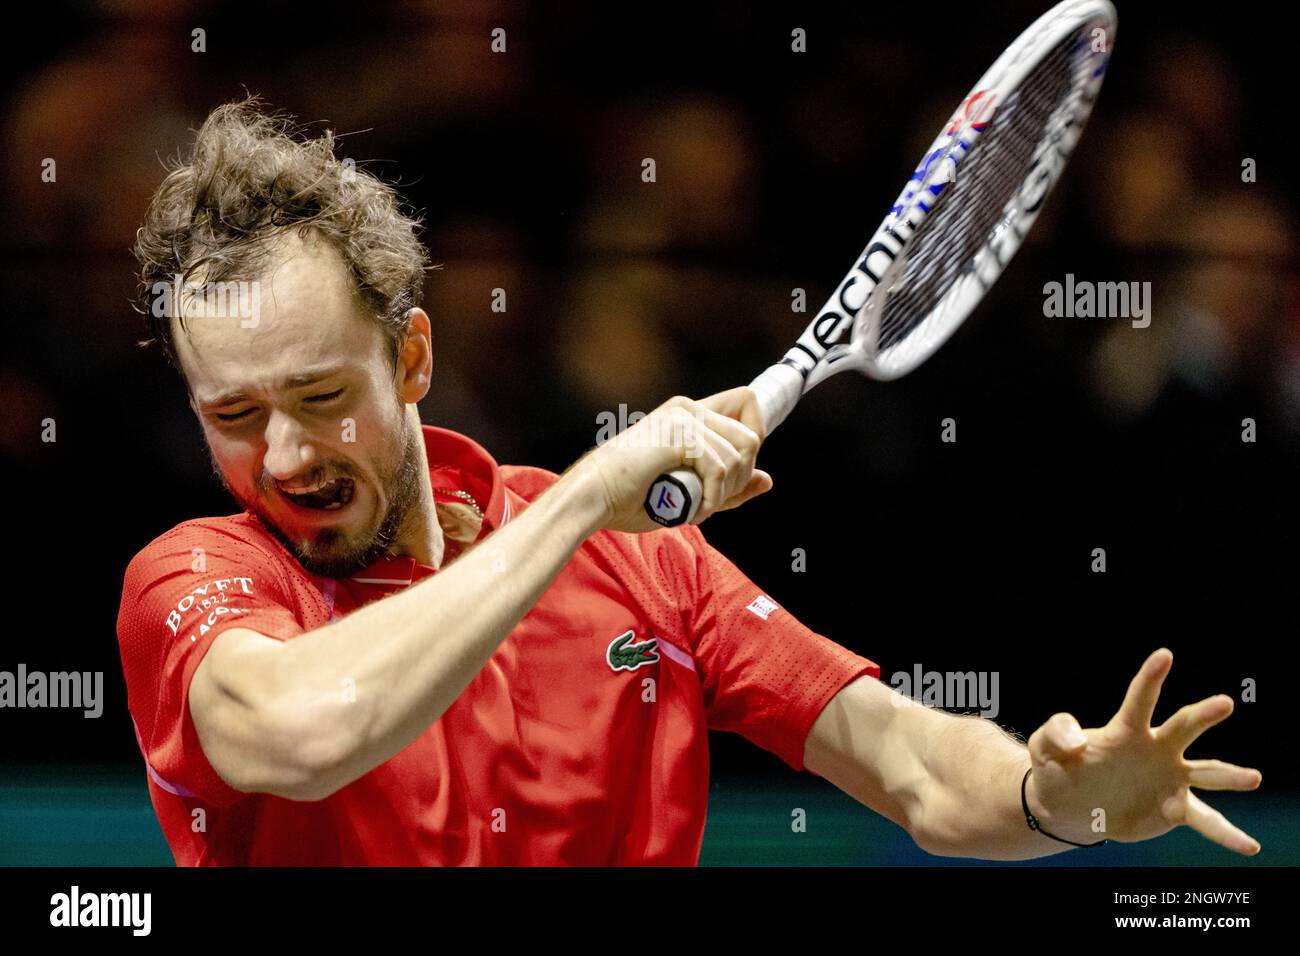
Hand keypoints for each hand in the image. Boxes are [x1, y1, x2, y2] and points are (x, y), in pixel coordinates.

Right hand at [570, 387, 772, 533]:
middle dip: (740, 476)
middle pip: (752, 435)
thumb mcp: (691, 493)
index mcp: (689, 413)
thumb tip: (767, 479)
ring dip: (724, 492)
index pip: (748, 402)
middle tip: (712, 500)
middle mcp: (689, 408)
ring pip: (739, 454)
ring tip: (696, 508)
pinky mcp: (677, 435)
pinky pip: (719, 468)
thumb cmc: (631, 497)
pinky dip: (712, 497)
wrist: (593, 498)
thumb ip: (728, 486)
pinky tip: (693, 510)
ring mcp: (682, 418)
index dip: (756, 434)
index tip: (736, 471)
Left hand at [1025, 648, 1261, 854]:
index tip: (1164, 655)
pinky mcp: (1174, 810)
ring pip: (1205, 773)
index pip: (1139, 699)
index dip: (1150, 678)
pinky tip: (1249, 846)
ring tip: (1252, 777)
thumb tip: (1077, 742)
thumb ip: (1056, 732)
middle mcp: (1157, 749)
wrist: (1070, 806)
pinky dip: (1226, 833)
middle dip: (1203, 715)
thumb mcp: (1046, 746)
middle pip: (1182, 727)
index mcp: (1127, 730)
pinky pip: (1205, 820)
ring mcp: (1170, 779)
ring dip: (1229, 776)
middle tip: (1225, 702)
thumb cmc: (1060, 766)